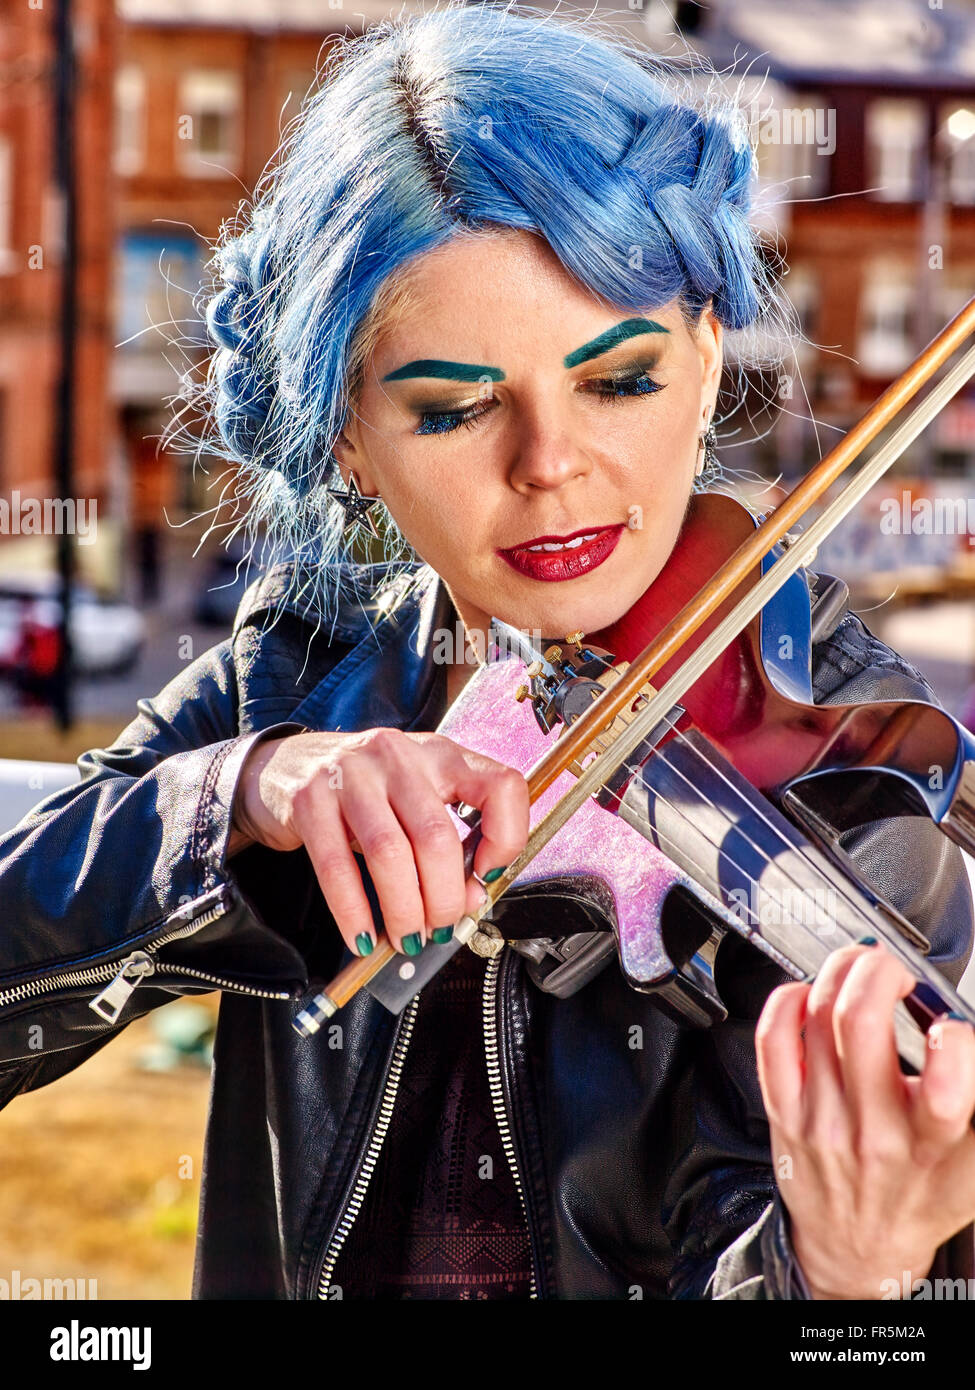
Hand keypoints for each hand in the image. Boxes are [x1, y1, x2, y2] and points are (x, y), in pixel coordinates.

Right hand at [229, 727, 529, 956]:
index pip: (500, 786)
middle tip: (439, 926)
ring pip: (389, 853)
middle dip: (443, 897)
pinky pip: (336, 866)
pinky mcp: (309, 799)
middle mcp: (399, 757)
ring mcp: (351, 774)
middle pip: (436, 836)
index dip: (507, 838)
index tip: (488, 875)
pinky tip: (363, 935)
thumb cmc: (364, 790)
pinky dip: (353, 911)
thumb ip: (447, 841)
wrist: (284, 765)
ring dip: (403, 909)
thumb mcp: (414, 799)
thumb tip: (467, 899)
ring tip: (406, 936)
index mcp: (440, 755)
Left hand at [755, 941, 974, 1298]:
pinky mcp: (784, 1114)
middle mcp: (874, 1129)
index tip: (951, 1026)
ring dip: (840, 973)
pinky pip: (773, 1039)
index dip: (954, 1040)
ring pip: (817, 1016)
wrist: (860, 1249)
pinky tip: (807, 994)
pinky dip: (788, 999)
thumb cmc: (919, 1196)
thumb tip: (968, 1039)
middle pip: (860, 1022)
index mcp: (931, 1143)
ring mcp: (823, 1118)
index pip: (946, 1084)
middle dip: (878, 970)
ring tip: (858, 970)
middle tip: (891, 968)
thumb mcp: (972, 1164)